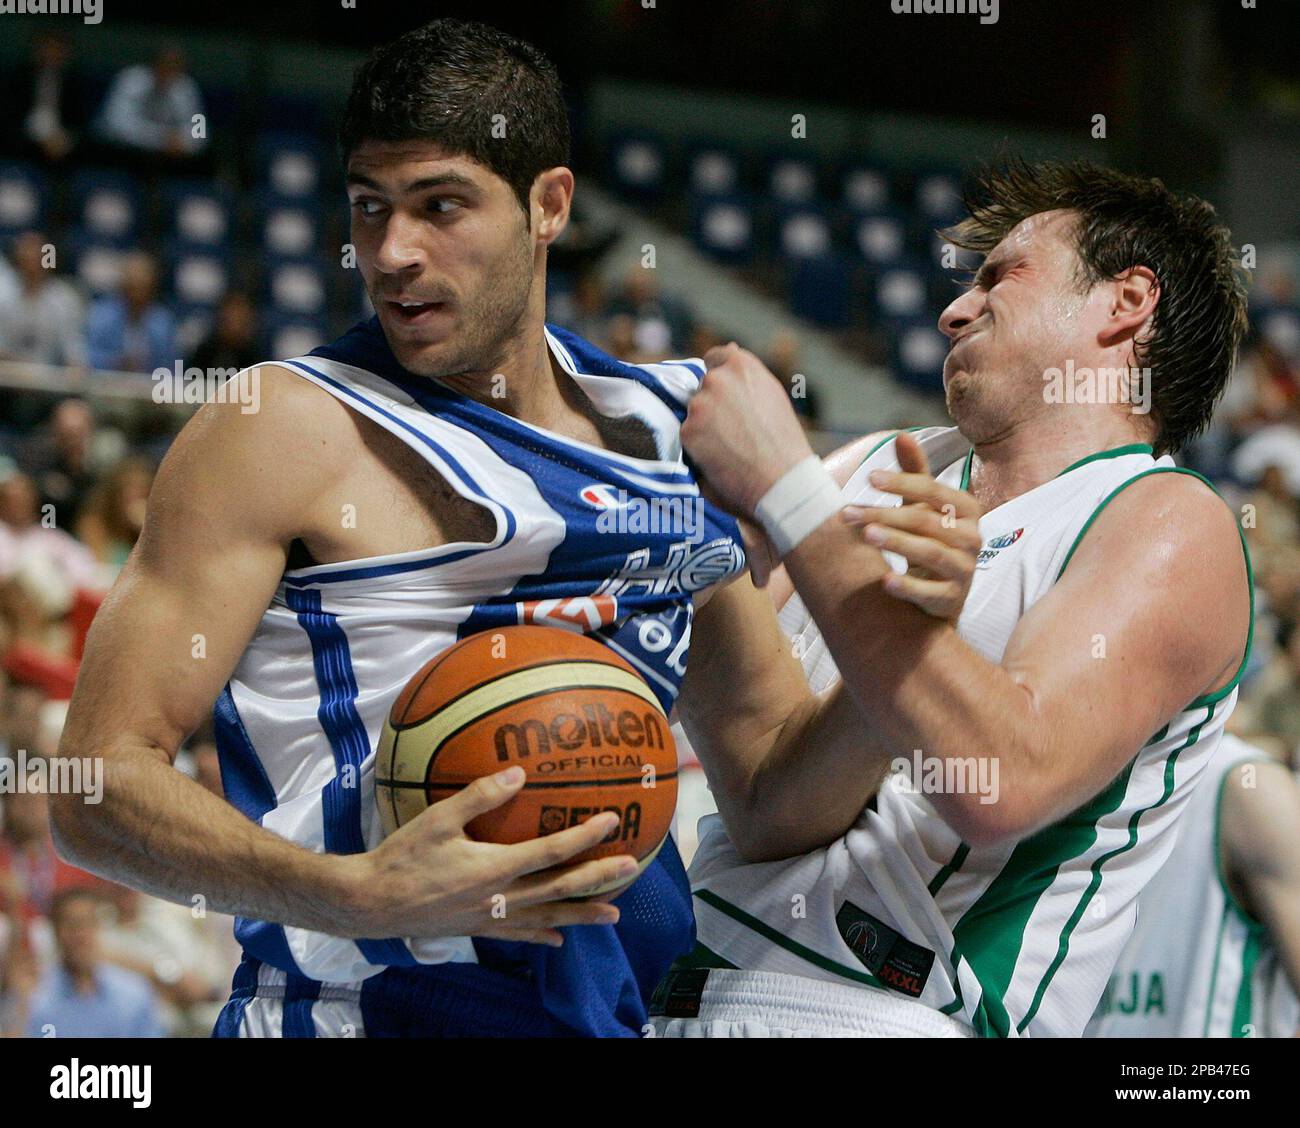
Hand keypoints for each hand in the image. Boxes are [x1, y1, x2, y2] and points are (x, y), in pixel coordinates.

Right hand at [339, 767, 640, 945]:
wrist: (369, 903)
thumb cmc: (401, 857)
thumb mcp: (438, 818)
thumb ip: (481, 795)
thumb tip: (520, 774)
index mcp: (494, 868)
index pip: (552, 852)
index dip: (585, 837)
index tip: (612, 821)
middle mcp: (499, 897)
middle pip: (560, 889)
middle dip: (597, 879)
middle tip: (630, 870)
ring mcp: (489, 918)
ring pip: (547, 917)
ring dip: (581, 913)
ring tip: (612, 915)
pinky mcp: (476, 930)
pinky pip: (518, 934)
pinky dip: (542, 936)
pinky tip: (558, 940)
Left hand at [681, 343, 812, 516]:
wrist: (784, 481)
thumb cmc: (784, 442)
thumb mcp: (772, 394)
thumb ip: (745, 373)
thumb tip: (729, 349)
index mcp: (741, 364)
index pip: (715, 360)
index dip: (720, 381)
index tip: (727, 399)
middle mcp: (717, 379)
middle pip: (702, 389)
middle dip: (713, 407)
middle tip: (736, 432)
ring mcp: (700, 404)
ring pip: (694, 414)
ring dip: (704, 428)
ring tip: (732, 449)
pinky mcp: (689, 431)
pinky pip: (688, 438)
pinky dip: (699, 449)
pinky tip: (721, 460)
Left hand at [840, 432, 982, 620]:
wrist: (944, 592)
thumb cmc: (931, 539)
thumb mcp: (924, 506)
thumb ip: (914, 474)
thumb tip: (901, 436)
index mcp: (967, 509)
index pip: (934, 491)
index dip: (902, 482)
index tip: (869, 478)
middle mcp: (971, 538)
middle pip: (925, 521)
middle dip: (885, 514)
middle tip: (848, 513)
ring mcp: (965, 569)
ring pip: (930, 552)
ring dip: (897, 542)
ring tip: (866, 534)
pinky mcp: (953, 599)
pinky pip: (931, 592)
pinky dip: (909, 587)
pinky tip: (885, 581)